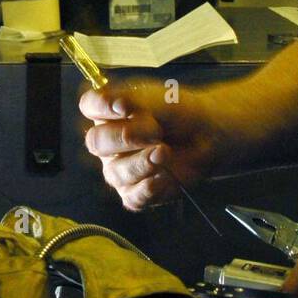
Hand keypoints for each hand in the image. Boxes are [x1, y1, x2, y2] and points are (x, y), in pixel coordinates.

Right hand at [79, 80, 218, 210]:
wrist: (207, 135)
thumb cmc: (179, 113)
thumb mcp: (161, 99)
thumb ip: (137, 101)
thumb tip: (117, 104)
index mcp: (109, 112)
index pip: (89, 106)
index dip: (101, 107)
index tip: (124, 107)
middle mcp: (108, 142)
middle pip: (96, 142)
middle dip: (126, 137)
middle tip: (156, 131)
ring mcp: (119, 169)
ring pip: (115, 173)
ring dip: (142, 163)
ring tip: (165, 152)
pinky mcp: (135, 193)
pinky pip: (132, 197)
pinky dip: (149, 188)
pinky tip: (165, 176)